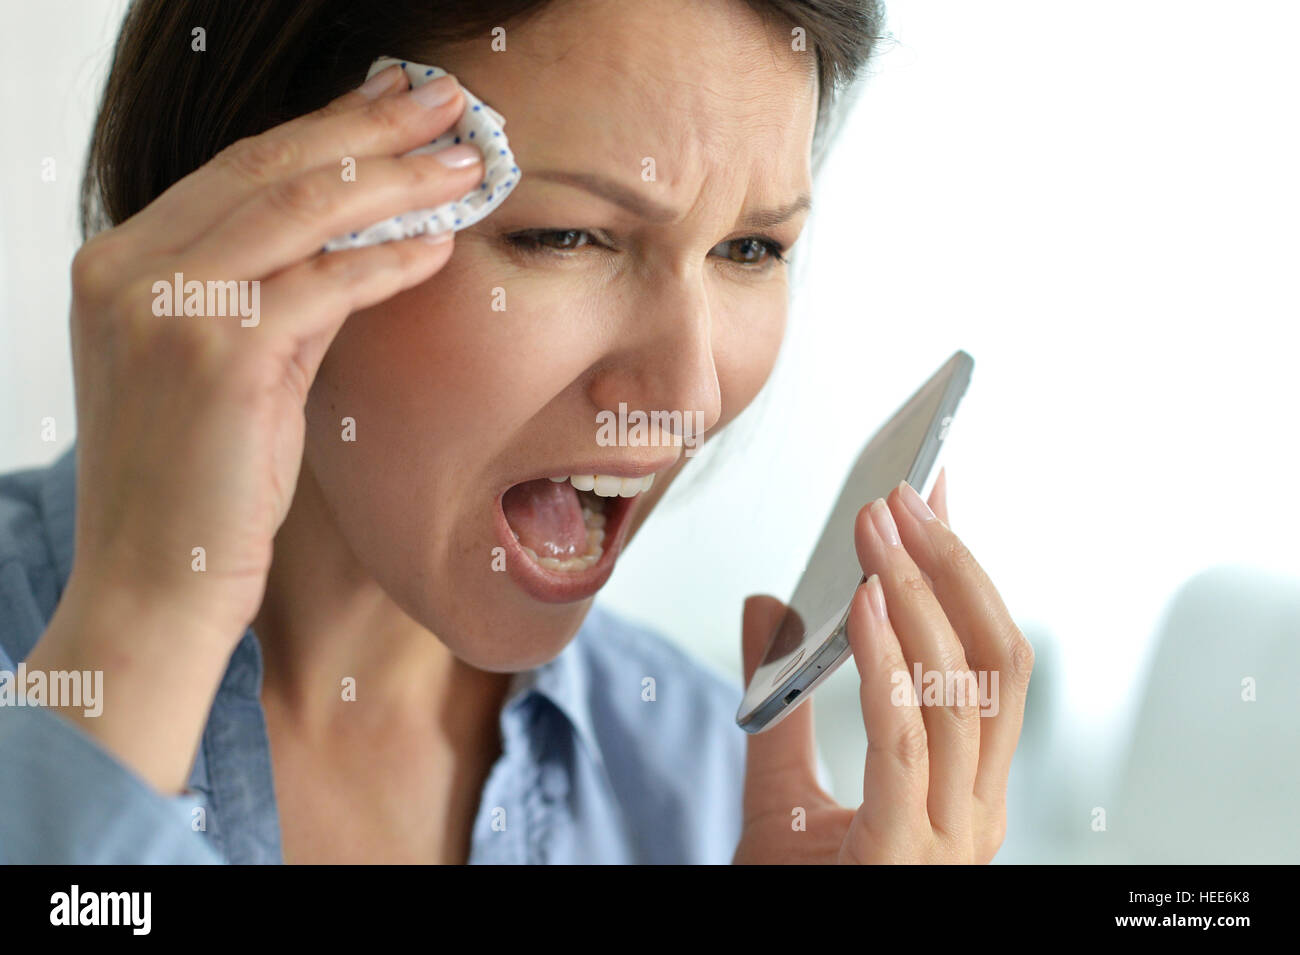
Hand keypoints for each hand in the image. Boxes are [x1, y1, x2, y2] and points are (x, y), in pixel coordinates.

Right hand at [63, 64, 481, 644]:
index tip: (390, 106)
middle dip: (368, 128)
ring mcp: (163, 309)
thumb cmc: (201, 489)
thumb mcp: (229, 373)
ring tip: (467, 161)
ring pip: (299, 210)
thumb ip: (275, 302)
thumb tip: (360, 244)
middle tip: (444, 101)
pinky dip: (390, 261)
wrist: (152, 586)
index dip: (323, 132)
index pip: (236, 172)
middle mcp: (127, 271)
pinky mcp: (215, 357)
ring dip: (396, 180)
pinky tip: (442, 245)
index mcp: (120, 266)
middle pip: (268, 168)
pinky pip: (323, 285)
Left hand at [733, 469, 1034, 863]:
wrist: (778, 952)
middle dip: (951, 567)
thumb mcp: (782, 789)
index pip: (990, 657)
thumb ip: (781, 697)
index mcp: (964, 790)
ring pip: (965, 693)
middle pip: (996, 663)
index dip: (967, 569)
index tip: (936, 494)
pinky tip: (858, 607)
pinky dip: (889, 668)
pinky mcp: (904, 857)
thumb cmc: (792, 894)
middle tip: (901, 495)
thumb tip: (770, 604)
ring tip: (873, 532)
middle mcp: (975, 811)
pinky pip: (907, 746)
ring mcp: (951, 839)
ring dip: (916, 597)